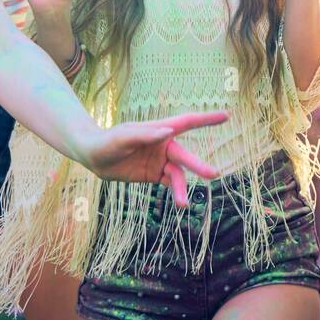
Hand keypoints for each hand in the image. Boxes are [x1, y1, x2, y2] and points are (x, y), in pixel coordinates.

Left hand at [84, 111, 227, 203]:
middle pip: (185, 155)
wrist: (93, 157)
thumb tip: (167, 132)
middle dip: (198, 165)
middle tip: (213, 174)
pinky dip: (176, 193)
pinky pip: (170, 184)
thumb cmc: (107, 141)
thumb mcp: (122, 138)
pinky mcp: (155, 175)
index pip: (187, 123)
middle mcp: (164, 145)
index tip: (226, 115)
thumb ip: (145, 135)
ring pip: (178, 175)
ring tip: (183, 204)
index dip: (207, 120)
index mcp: (159, 130)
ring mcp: (160, 161)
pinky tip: (180, 204)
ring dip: (182, 189)